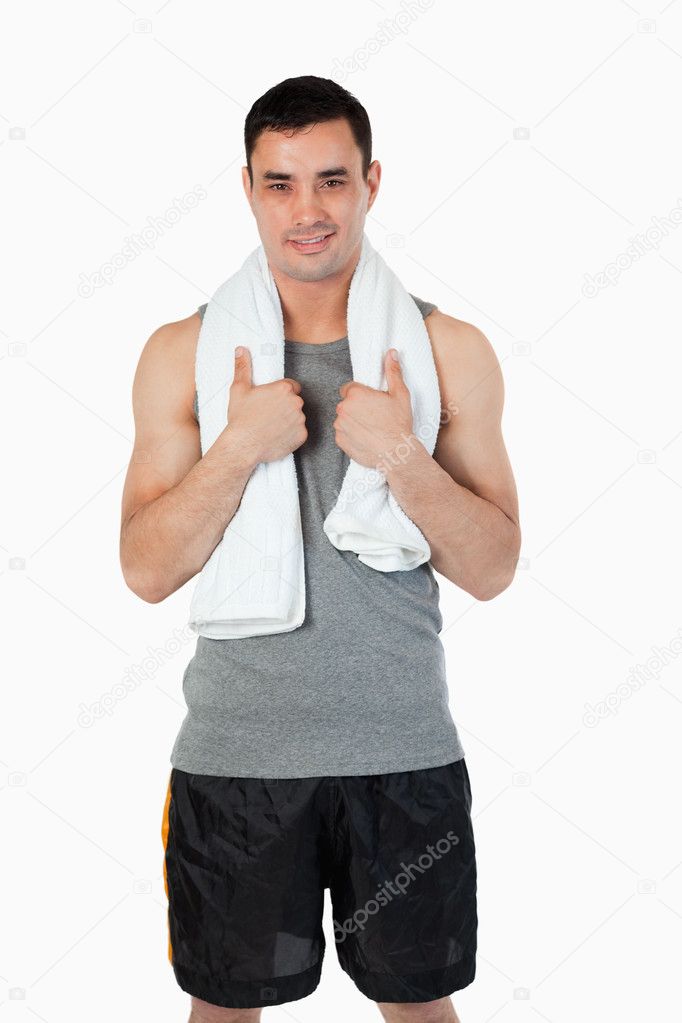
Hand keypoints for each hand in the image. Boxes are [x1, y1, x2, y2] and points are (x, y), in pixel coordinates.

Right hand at [224, 346, 306, 465]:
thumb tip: (241, 350)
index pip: (292, 386)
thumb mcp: (239, 389)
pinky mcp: (302, 436)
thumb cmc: (241, 418)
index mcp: (284, 389)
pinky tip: (277, 436)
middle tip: (269, 415)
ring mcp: (301, 420)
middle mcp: (296, 403)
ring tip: (271, 427)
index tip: (272, 400)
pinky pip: (299, 433)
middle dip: (285, 406)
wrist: (243, 445)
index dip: (282, 393)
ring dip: (289, 420)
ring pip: (298, 417)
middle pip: (295, 401)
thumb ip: (243, 367)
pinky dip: (291, 435)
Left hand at [332, 349, 418, 472]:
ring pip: (344, 419)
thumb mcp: (400, 395)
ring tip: (371, 429)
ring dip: (353, 422)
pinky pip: (343, 434)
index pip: (349, 388)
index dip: (360, 395)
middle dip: (356, 408)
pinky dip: (351, 435)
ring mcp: (340, 426)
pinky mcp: (340, 441)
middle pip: (346, 404)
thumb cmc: (399, 424)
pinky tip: (366, 438)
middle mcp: (343, 408)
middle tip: (374, 416)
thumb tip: (391, 353)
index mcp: (355, 394)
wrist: (396, 453)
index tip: (371, 402)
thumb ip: (393, 372)